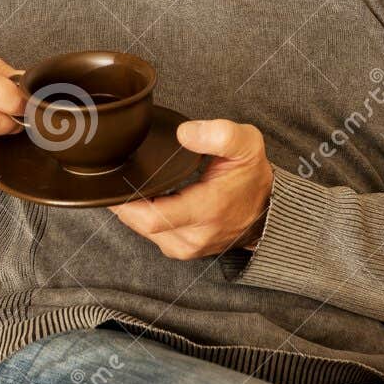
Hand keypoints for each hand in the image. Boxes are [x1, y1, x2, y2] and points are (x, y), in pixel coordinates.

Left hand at [108, 119, 272, 259]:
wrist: (268, 209)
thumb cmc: (252, 176)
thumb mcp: (247, 144)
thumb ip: (218, 134)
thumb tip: (184, 132)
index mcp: (207, 209)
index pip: (152, 216)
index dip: (126, 201)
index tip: (116, 180)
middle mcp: (195, 235)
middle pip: (140, 223)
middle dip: (125, 201)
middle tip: (120, 176)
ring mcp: (188, 247)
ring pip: (142, 230)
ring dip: (134, 209)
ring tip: (136, 185)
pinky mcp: (183, 250)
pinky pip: (151, 235)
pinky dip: (144, 218)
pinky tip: (149, 200)